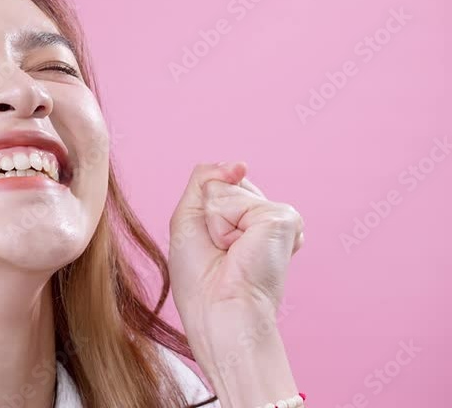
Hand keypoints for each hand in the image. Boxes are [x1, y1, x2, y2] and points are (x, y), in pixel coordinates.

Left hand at [168, 161, 303, 402]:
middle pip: (221, 180)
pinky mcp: (284, 219)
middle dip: (207, 212)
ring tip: (230, 250)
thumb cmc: (201, 278)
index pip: (218, 182)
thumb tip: (239, 163)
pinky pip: (236, 198)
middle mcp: (266, 217)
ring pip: (226, 186)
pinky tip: (242, 248)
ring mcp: (278, 217)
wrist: (219, 310)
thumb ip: (206, 178)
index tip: (210, 245)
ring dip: (215, 220)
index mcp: (247, 220)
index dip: (203, 210)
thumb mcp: (190, 217)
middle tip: (218, 249)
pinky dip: (226, 223)